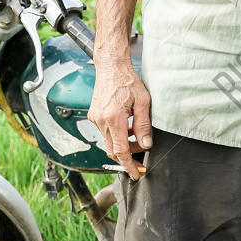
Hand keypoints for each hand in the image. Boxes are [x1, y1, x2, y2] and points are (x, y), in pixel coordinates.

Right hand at [89, 56, 152, 177]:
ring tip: (136, 135)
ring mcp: (95, 118)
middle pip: (113, 150)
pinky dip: (116, 135)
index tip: (136, 173)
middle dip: (127, 157)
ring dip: (123, 144)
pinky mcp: (93, 116)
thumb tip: (146, 144)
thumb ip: (143, 125)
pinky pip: (105, 133)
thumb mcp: (143, 102)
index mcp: (114, 118)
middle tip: (141, 157)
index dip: (129, 165)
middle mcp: (101, 120)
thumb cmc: (127, 81)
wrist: (111, 66)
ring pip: (109, 142)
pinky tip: (126, 126)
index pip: (120, 150)